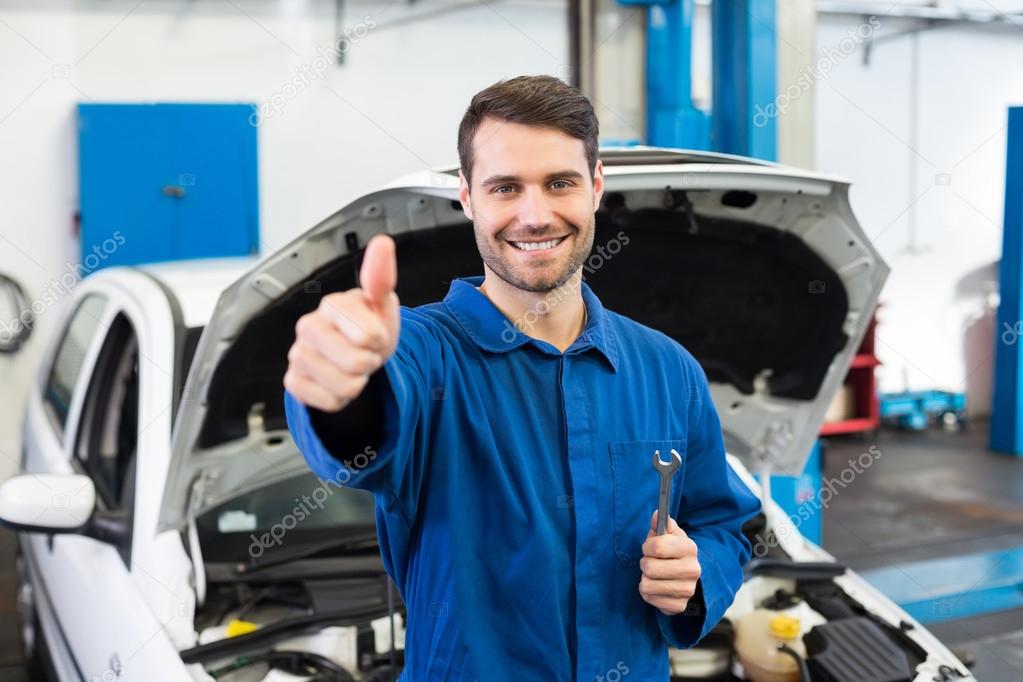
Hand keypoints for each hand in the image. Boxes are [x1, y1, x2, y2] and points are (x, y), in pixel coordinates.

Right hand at [284, 234, 400, 411]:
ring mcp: (298, 354)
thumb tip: (382, 243)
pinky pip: (327, 402)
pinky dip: (340, 399)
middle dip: (369, 363)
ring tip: (352, 367)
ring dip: (357, 383)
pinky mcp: (293, 381)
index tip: (376, 334)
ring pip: (343, 386)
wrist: (356, 354)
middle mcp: (308, 326)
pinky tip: (337, 381)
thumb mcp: (382, 304)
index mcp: (332, 305)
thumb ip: (380, 278)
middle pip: (355, 364)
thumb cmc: (370, 326)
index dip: (380, 340)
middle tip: (365, 353)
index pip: (368, 335)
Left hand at [638, 510, 701, 615]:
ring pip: (647, 584)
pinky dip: (648, 593)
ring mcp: (687, 590)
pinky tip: (657, 587)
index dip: (648, 546)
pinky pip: (649, 598)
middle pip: (650, 567)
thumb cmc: (673, 552)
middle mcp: (692, 570)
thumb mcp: (670, 535)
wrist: (686, 578)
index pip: (657, 546)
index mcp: (690, 548)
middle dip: (645, 563)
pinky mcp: (679, 606)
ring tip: (654, 575)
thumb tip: (656, 514)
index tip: (650, 548)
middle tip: (652, 563)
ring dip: (645, 579)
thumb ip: (661, 524)